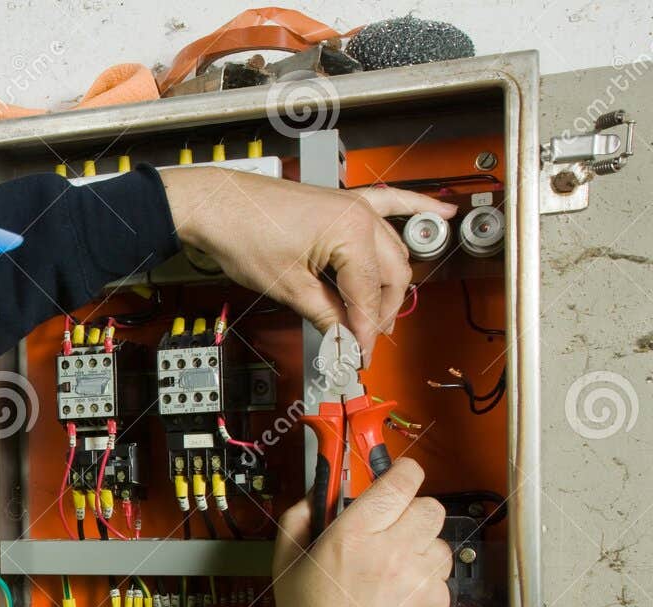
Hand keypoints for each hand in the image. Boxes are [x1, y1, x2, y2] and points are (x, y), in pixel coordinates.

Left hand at [157, 166, 454, 363]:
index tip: (358, 355)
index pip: (369, 296)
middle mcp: (361, 216)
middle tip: (363, 340)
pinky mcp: (343, 202)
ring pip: (391, 250)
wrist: (215, 204)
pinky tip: (440, 213)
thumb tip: (344, 339)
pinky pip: (391, 202)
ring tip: (378, 314)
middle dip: (380, 312)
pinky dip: (415, 207)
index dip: (364, 332)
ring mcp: (354, 205)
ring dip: (389, 283)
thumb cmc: (243, 234)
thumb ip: (324, 314)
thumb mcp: (287, 288)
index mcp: (352, 235)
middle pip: (391, 275)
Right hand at [271, 458, 451, 606]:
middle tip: (393, 530)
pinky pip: (442, 578)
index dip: (403, 472)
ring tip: (391, 574)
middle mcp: (393, 553)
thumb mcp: (285, 569)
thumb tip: (315, 496)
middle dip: (412, 513)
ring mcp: (421, 579)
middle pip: (429, 506)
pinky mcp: (439, 604)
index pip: (400, 481)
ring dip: (420, 550)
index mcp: (353, 537)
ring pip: (439, 542)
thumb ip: (298, 521)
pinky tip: (397, 601)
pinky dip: (424, 583)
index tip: (400, 474)